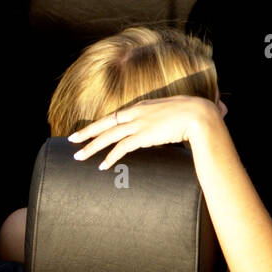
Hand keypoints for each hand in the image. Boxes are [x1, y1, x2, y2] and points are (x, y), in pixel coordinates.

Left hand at [69, 95, 219, 170]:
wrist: (200, 115)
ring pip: (108, 135)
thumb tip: (167, 127)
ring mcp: (139, 124)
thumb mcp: (174, 112)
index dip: (101, 123)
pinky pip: (121, 148)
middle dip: (87, 132)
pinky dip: (110, 157)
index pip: (116, 115)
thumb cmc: (193, 114)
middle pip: (106, 123)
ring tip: (79, 156)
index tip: (89, 129)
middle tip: (72, 140)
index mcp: (143, 106)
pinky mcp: (143, 135)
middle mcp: (137, 113)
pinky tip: (102, 165)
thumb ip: (165, 119)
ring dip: (92, 147)